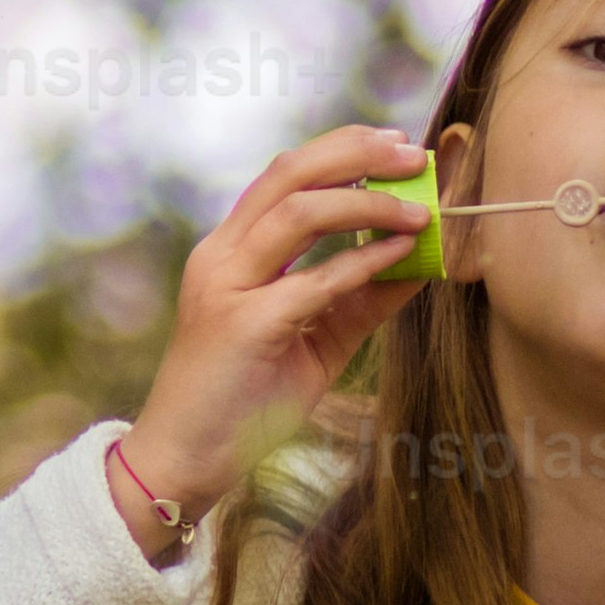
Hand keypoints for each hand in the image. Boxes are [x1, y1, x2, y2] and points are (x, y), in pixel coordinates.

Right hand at [111, 124, 434, 553]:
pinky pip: (311, 281)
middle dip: (357, 154)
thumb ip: (358, 298)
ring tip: (418, 211)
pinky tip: (400, 255)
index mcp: (231, 252)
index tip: (396, 145)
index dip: (342, 150)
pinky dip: (361, 262)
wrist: (185, 459)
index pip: (284, 176)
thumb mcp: (316, 339)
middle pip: (288, 174)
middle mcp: (221, 257)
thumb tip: (419, 264)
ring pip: (298, 214)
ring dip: (366, 202)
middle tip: (414, 155)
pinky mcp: (243, 326)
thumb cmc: (245, 401)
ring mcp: (226, 287)